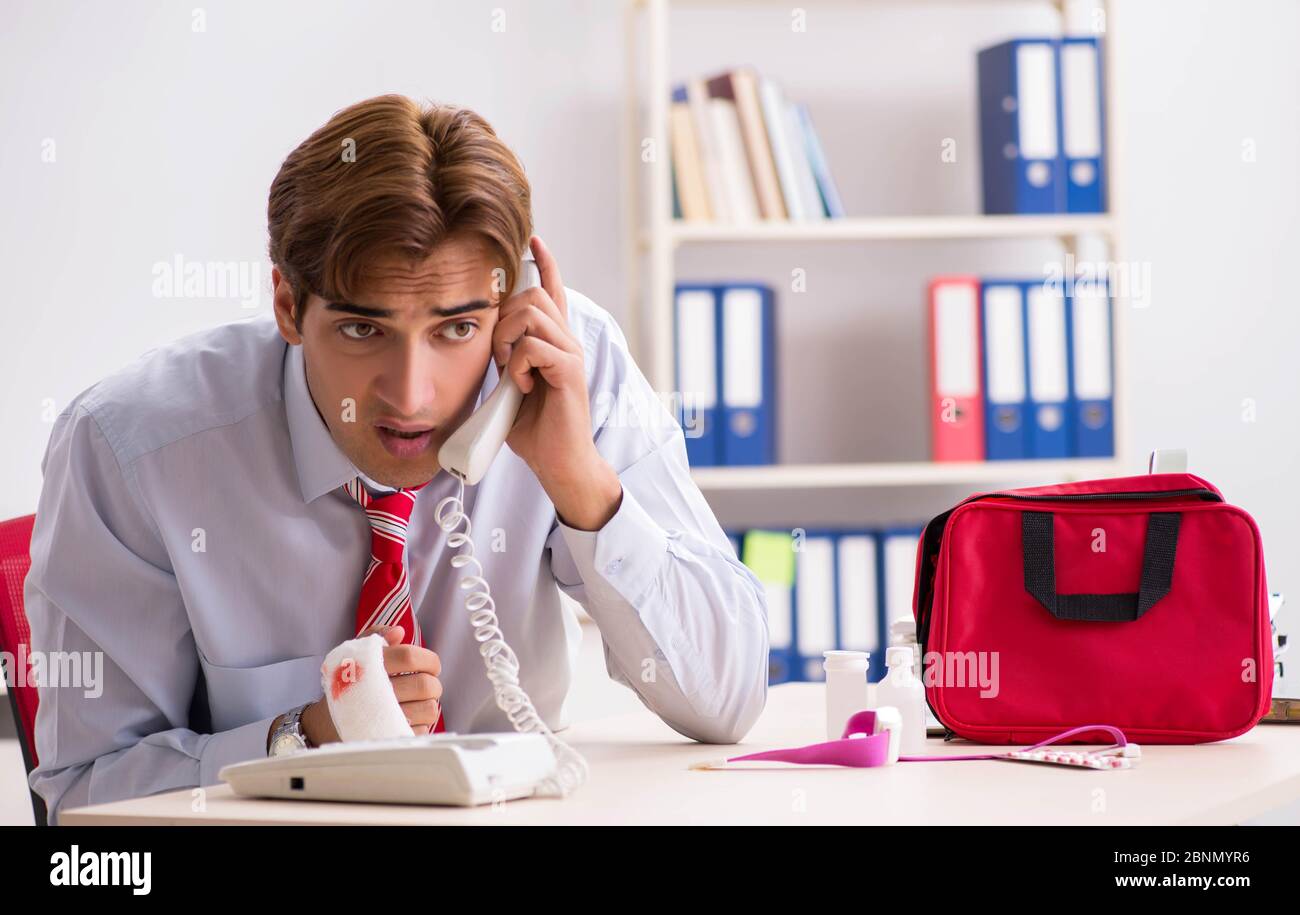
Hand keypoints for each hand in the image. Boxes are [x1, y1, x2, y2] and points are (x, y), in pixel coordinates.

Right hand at [300, 624, 442, 743]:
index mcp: (369, 668)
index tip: (432, 665)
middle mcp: (377, 693)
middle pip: (425, 684)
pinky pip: (422, 729)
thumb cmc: (346, 684)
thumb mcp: (352, 654)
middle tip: (425, 682)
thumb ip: (375, 636)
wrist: (326, 723)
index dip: (429, 659)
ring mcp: (384, 719)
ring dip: (428, 703)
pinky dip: (420, 723)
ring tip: (417, 700)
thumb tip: (399, 632)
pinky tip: (407, 718)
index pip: (410, 657)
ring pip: (430, 708)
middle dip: (433, 682)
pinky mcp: (390, 737)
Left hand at [494, 235, 621, 530]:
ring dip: (508, 339)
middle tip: (499, 355)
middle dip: (504, 318)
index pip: (552, 291)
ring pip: (532, 314)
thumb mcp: (509, 385)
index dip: (545, 263)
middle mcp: (567, 342)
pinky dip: (518, 365)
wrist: (556, 462)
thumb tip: (487, 339)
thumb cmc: (533, 429)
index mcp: (554, 342)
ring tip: (509, 369)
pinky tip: (520, 386)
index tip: (534, 238)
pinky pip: (535, 347)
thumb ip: (504, 359)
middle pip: (532, 295)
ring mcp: (571, 354)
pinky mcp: (570, 371)